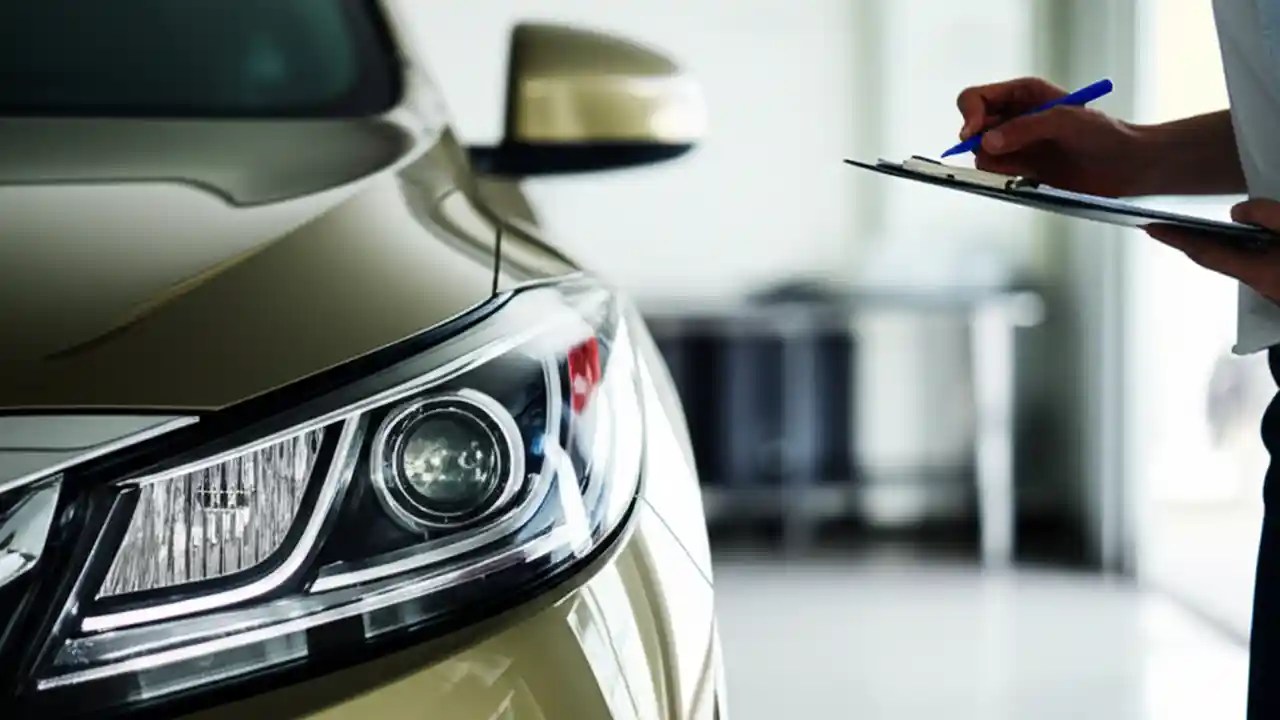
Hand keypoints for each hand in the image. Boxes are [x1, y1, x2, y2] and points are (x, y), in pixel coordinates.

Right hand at [956, 77, 1151, 196]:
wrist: (1126, 166)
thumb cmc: (1103, 135)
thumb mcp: (1064, 121)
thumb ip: (1024, 128)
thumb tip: (985, 143)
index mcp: (1023, 94)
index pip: (975, 98)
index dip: (968, 114)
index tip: (974, 134)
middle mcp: (1014, 117)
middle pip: (972, 126)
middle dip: (977, 141)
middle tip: (1001, 152)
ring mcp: (1016, 144)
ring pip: (980, 152)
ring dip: (994, 161)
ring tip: (1027, 165)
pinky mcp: (1021, 168)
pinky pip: (994, 172)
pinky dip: (1002, 176)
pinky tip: (1030, 175)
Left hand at [1145, 199, 1279, 300]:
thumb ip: (1268, 215)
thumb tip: (1235, 212)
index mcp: (1258, 272)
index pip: (1203, 252)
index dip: (1175, 238)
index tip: (1150, 227)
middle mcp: (1259, 284)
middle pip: (1212, 259)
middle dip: (1184, 241)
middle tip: (1161, 225)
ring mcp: (1271, 287)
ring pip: (1232, 261)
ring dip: (1209, 244)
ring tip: (1189, 228)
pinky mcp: (1279, 283)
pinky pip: (1249, 262)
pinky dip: (1234, 248)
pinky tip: (1238, 237)